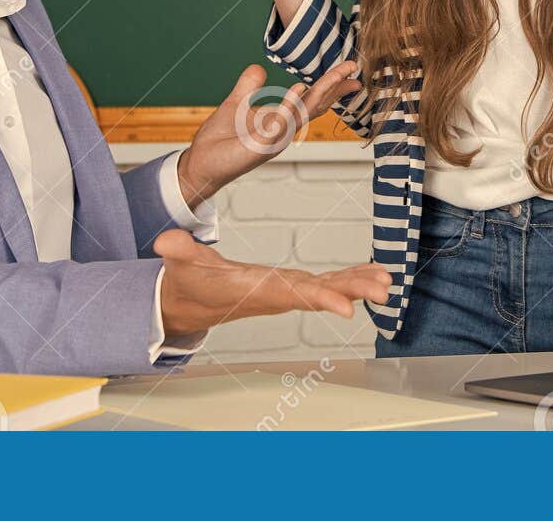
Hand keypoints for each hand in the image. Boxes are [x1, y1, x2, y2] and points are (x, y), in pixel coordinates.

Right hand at [156, 229, 390, 336]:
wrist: (190, 303)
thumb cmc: (188, 283)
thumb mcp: (179, 266)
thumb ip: (176, 253)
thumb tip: (164, 243)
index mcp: (256, 290)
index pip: (292, 295)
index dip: (321, 300)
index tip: (347, 309)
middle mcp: (278, 294)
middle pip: (320, 293)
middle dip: (353, 292)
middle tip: (385, 291)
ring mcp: (287, 291)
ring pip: (329, 288)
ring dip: (359, 284)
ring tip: (388, 281)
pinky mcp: (291, 285)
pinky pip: (326, 282)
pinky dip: (351, 277)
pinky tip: (374, 274)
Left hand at [175, 63, 360, 208]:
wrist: (200, 161)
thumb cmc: (220, 139)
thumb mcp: (236, 103)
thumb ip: (249, 86)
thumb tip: (259, 68)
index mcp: (281, 120)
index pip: (311, 101)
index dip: (331, 86)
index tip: (350, 71)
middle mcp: (283, 130)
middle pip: (315, 106)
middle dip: (334, 87)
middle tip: (354, 69)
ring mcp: (274, 139)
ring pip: (303, 113)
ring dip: (320, 94)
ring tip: (337, 75)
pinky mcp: (260, 146)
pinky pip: (278, 123)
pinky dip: (289, 105)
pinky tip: (299, 88)